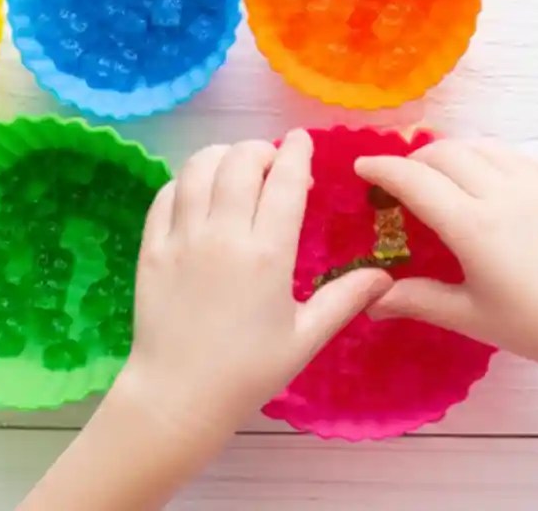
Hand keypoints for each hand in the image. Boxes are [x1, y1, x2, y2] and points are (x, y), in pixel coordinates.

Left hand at [123, 130, 392, 434]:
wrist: (177, 396)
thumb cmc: (248, 371)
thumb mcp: (305, 338)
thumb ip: (344, 299)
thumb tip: (385, 277)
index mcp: (267, 254)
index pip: (285, 181)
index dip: (297, 153)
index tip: (303, 141)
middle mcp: (224, 235)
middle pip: (240, 161)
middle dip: (261, 150)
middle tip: (273, 162)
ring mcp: (182, 238)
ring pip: (199, 168)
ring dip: (222, 156)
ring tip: (237, 167)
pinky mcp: (152, 248)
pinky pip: (167, 193)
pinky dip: (187, 181)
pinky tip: (200, 192)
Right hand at [355, 140, 537, 389]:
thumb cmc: (534, 328)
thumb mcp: (469, 316)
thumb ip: (418, 299)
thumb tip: (371, 300)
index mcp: (474, 227)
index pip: (416, 181)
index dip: (384, 168)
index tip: (364, 165)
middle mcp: (505, 194)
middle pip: (448, 154)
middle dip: (418, 159)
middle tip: (405, 176)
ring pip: (486, 148)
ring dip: (458, 153)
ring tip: (447, 172)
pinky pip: (522, 158)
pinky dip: (496, 161)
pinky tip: (494, 182)